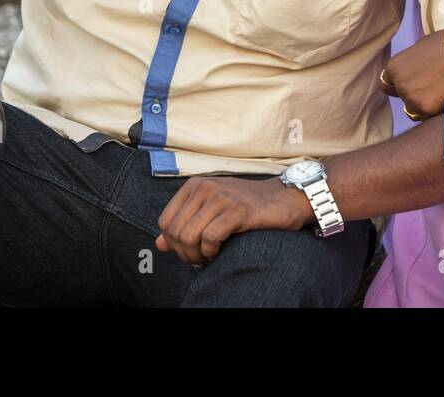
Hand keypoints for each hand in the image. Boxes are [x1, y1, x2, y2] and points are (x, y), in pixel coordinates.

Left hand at [155, 176, 311, 265]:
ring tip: (208, 258)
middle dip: (184, 253)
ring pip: (188, 236)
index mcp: (194, 185)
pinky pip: (209, 238)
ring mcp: (220, 197)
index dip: (173, 243)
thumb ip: (184, 224)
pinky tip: (219, 252)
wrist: (284, 198)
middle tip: (200, 259)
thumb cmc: (247, 207)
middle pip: (175, 231)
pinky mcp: (236, 210)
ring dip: (196, 255)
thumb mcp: (211, 211)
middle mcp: (204, 187)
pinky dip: (210, 252)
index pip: (165, 221)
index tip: (189, 251)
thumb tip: (159, 244)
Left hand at [380, 28, 443, 119]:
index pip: (387, 84)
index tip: (411, 83)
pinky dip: (434, 110)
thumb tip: (410, 70)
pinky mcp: (427, 110)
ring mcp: (412, 99)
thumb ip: (410, 63)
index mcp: (394, 67)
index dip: (399, 84)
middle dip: (413, 93)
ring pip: (413, 109)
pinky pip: (426, 116)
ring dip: (423, 104)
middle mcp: (399, 85)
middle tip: (430, 86)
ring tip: (440, 92)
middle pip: (401, 97)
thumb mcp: (420, 48)